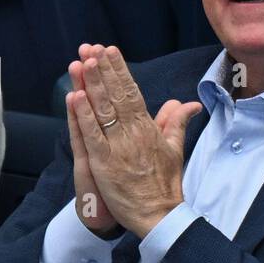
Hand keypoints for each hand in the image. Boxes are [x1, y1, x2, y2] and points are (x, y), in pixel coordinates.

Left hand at [68, 44, 201, 237]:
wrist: (159, 214)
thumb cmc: (165, 184)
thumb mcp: (175, 149)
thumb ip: (176, 123)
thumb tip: (188, 104)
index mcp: (148, 129)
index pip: (132, 92)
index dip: (120, 70)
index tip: (109, 50)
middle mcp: (133, 134)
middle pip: (116, 96)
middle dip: (103, 70)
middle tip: (92, 47)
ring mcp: (118, 148)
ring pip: (103, 110)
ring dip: (92, 85)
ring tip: (83, 62)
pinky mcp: (104, 163)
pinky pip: (92, 135)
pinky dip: (83, 116)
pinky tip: (75, 97)